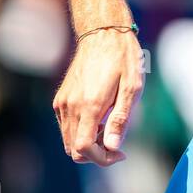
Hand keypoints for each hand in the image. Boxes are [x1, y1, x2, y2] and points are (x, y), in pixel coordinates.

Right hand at [53, 26, 144, 165]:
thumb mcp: (132, 88)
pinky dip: (81, 131)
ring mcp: (62, 102)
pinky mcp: (61, 98)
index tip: (121, 153)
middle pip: (73, 149)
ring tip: (110, 126)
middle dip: (96, 153)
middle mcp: (70, 106)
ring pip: (68, 140)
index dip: (102, 159)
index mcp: (89, 106)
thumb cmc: (123, 59)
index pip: (83, 149)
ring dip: (88, 143)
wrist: (103, 34)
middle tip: (117, 140)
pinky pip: (66, 126)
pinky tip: (100, 118)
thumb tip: (114, 148)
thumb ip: (121, 119)